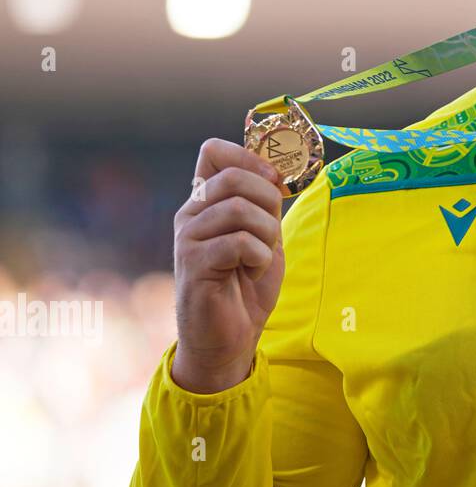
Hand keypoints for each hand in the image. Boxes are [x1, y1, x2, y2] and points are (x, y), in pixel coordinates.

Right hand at [171, 138, 285, 393]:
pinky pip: (239, 242)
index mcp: (206, 200)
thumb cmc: (247, 283)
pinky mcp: (192, 263)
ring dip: (266, 235)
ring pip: (241, 209)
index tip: (275, 181)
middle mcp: (190, 212)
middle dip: (268, 201)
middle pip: (233, 177)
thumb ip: (265, 202)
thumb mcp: (264, 233)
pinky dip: (258, 257)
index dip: (249, 157)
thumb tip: (278, 169)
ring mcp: (187, 237)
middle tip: (271, 232)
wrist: (230, 335)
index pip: (213, 151)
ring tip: (259, 257)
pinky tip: (250, 271)